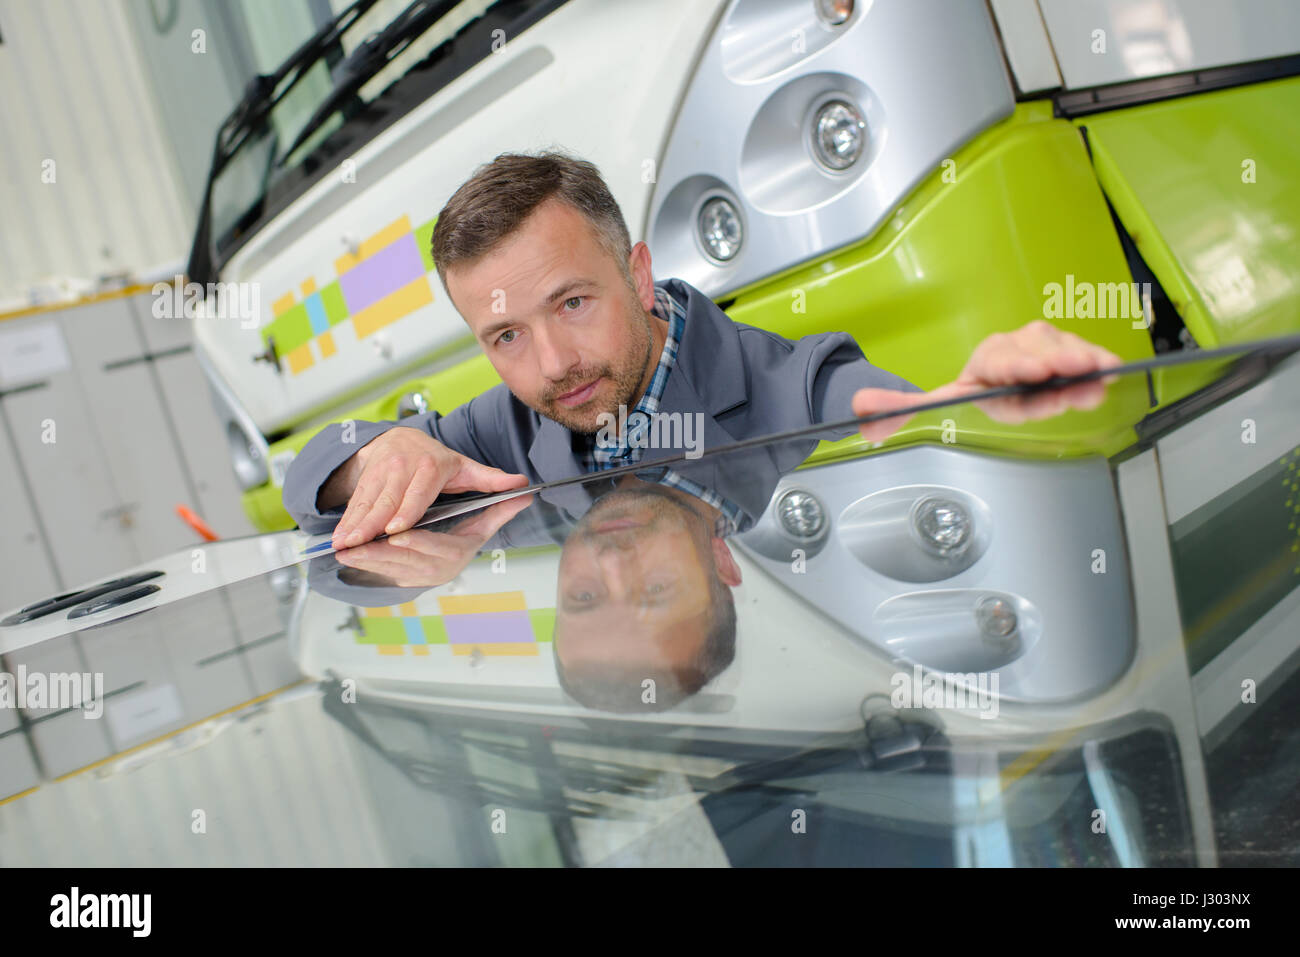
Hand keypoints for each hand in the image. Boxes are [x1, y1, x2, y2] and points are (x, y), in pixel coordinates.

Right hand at [331, 426, 527, 549]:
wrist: (402, 437)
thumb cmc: (437, 460)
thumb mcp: (465, 468)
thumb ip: (491, 480)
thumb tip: (522, 484)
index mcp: (430, 467)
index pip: (418, 492)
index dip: (406, 511)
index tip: (395, 529)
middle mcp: (403, 467)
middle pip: (388, 501)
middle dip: (372, 524)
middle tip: (360, 543)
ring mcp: (382, 472)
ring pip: (368, 502)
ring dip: (354, 524)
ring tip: (343, 543)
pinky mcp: (366, 479)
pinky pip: (356, 502)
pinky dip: (346, 520)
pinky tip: (338, 537)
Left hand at [334, 495, 533, 586]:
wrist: (447, 552)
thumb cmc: (463, 527)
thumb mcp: (480, 517)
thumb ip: (499, 503)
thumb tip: (526, 491)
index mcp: (459, 553)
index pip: (439, 549)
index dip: (419, 543)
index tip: (398, 535)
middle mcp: (440, 570)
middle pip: (409, 562)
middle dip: (383, 554)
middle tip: (362, 544)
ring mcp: (419, 577)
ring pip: (390, 569)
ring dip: (366, 560)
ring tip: (346, 549)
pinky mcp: (402, 579)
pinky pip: (380, 573)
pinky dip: (362, 563)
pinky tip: (346, 554)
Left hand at [851, 320, 1122, 442]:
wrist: (998, 377)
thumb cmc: (975, 389)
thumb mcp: (939, 400)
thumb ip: (900, 407)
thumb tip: (858, 409)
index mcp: (985, 361)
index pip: (998, 361)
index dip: (1015, 366)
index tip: (1031, 372)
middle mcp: (1016, 348)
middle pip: (1035, 351)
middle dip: (1053, 362)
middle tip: (1068, 371)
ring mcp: (1044, 347)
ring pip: (1062, 349)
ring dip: (1080, 361)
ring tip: (1097, 372)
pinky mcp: (1069, 351)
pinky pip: (1084, 353)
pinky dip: (1098, 360)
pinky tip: (1112, 368)